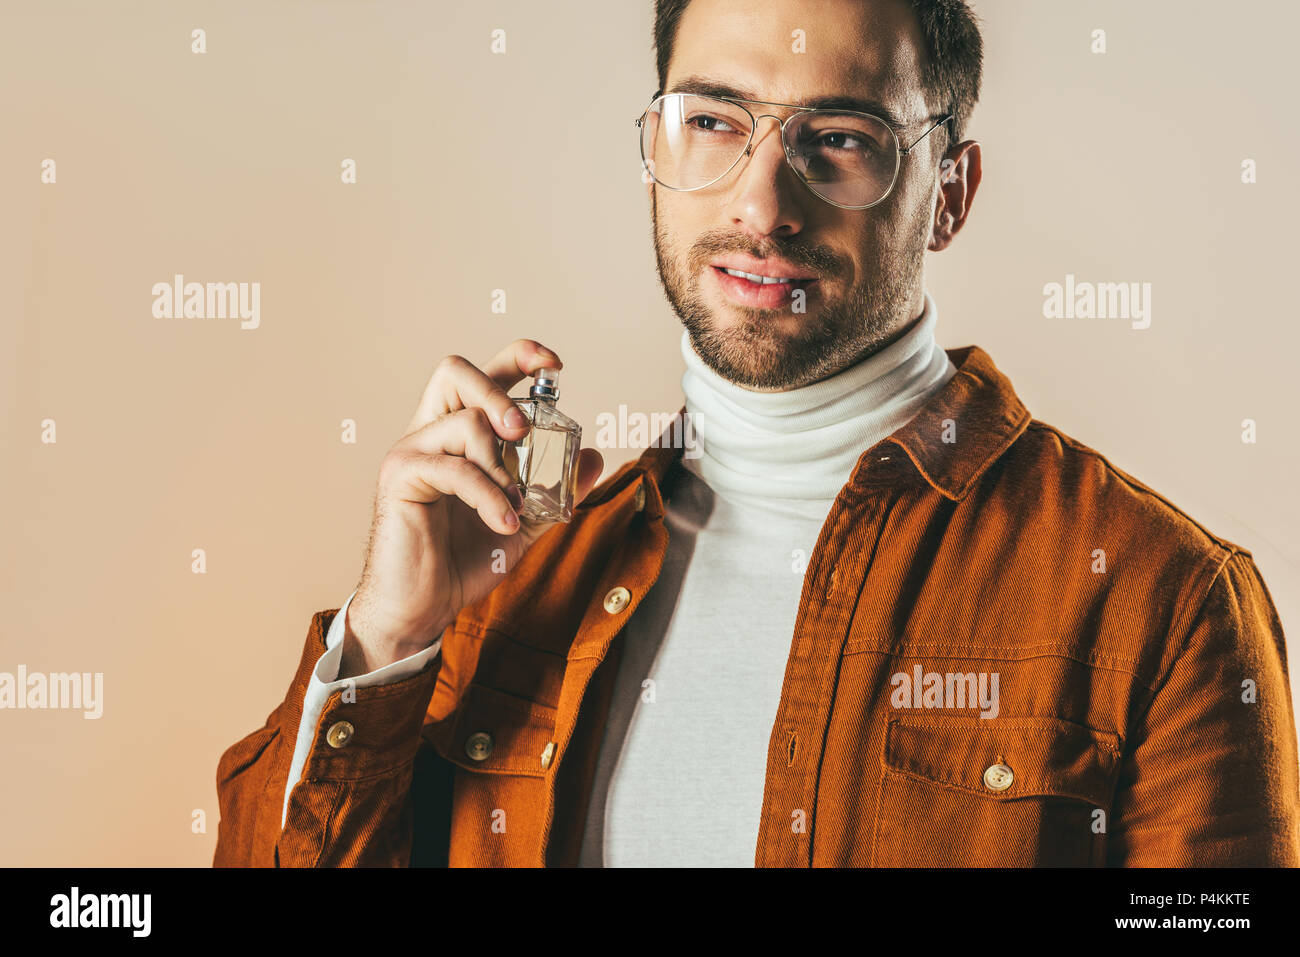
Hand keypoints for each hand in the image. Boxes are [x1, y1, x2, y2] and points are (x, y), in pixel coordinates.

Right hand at [339, 340, 603, 675]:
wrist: (420, 609)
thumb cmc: (459, 562)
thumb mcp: (522, 521)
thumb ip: (555, 489)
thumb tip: (592, 456)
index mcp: (458, 436)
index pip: (483, 375)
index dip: (519, 357)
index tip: (555, 365)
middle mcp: (430, 433)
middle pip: (455, 372)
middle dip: (499, 392)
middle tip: (523, 431)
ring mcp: (411, 452)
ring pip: (462, 421)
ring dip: (502, 463)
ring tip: (515, 503)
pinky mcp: (401, 478)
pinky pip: (455, 468)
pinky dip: (489, 495)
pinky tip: (504, 523)